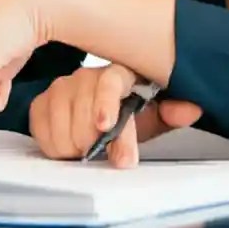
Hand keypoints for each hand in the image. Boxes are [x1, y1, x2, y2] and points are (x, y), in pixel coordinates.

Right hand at [30, 64, 202, 167]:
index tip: (105, 127)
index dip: (105, 105)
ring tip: (85, 151)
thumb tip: (189, 110)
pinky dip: (52, 143)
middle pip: (82, 110)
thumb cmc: (130, 113)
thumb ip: (171, 114)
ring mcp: (60, 87)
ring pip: (59, 122)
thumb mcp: (154, 116)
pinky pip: (39, 125)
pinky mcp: (41, 102)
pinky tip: (65, 147)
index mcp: (118, 74)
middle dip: (91, 139)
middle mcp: (85, 76)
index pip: (108, 83)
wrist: (105, 115)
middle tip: (101, 153)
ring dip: (72, 145)